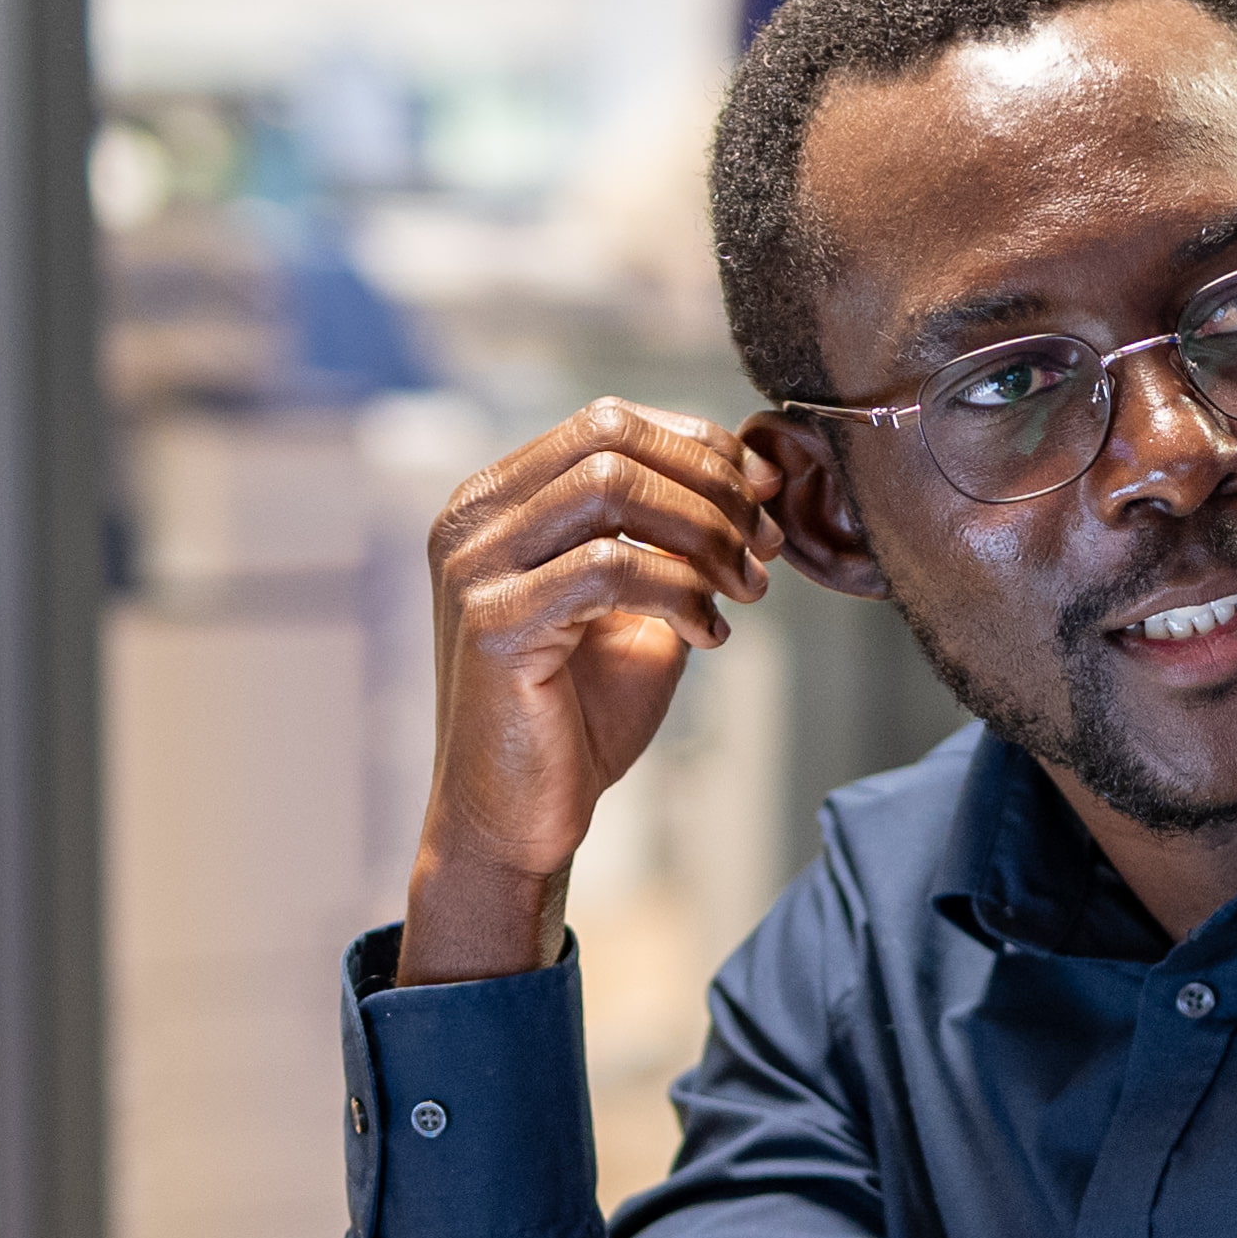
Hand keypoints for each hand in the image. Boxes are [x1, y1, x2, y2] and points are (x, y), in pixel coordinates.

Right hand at [402, 401, 782, 983]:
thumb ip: (679, 539)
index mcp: (498, 501)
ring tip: (744, 591)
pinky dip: (680, 593)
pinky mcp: (493, 622)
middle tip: (765, 549)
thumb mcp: (642, 606)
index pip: (607, 421)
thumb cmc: (580, 713)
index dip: (700, 448)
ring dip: (703, 533)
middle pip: (610, 437)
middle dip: (710, 487)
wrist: (522, 816)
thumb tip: (757, 477)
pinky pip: (609, 568)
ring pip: (611, 488)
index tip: (763, 503)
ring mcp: (472, 566)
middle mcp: (471, 519)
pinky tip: (708, 637)